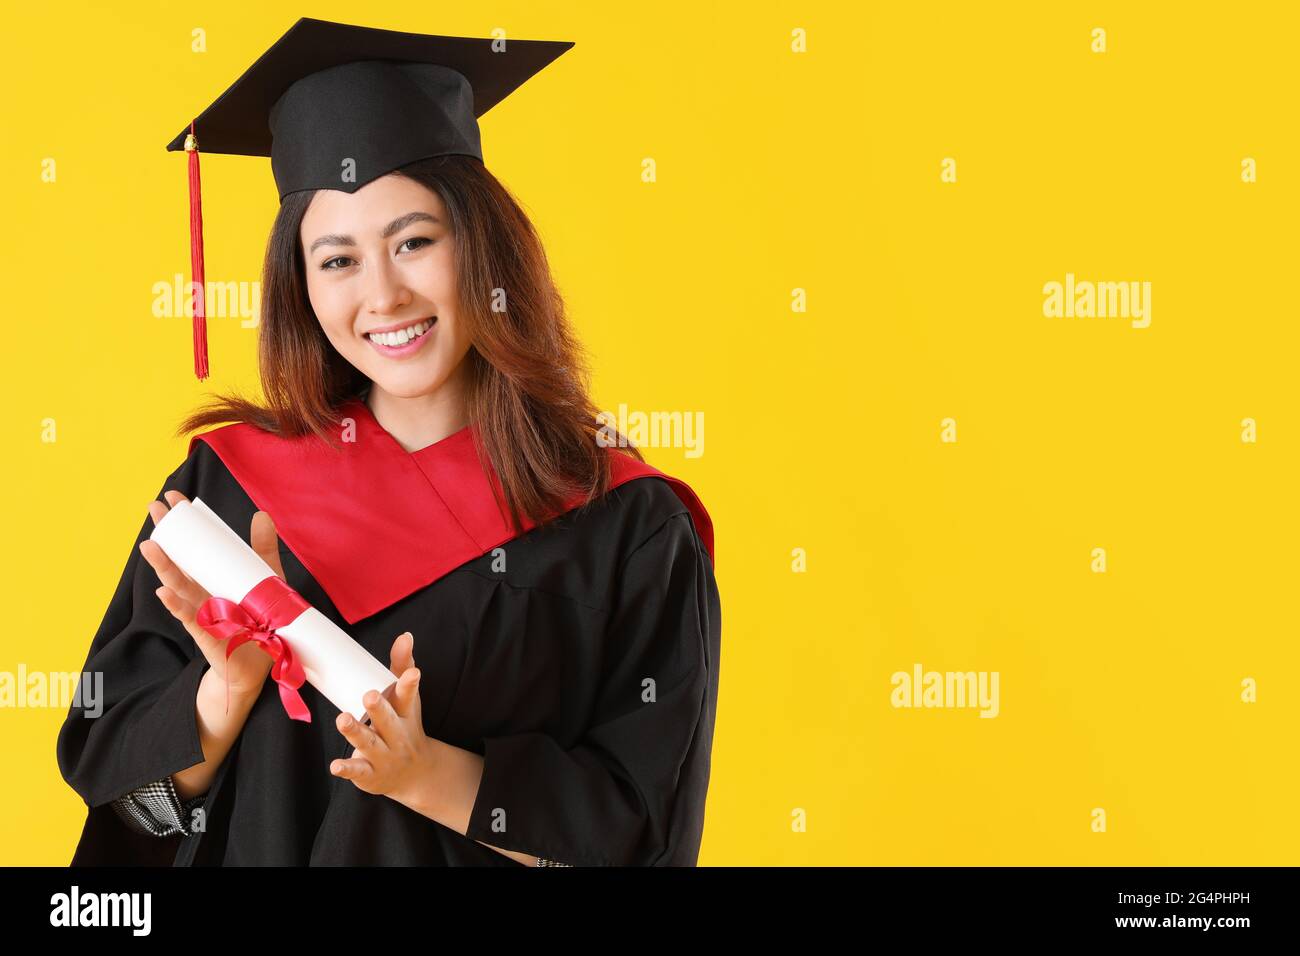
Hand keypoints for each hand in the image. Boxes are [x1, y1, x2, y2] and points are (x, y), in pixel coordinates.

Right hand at [139, 491, 281, 698]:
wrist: (260, 663)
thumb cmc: (258, 620)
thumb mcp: (265, 579)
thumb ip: (261, 549)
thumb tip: (260, 514)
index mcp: (214, 574)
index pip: (196, 544)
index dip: (184, 522)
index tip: (173, 497)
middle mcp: (203, 589)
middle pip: (181, 560)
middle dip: (166, 535)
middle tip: (153, 509)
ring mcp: (202, 610)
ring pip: (179, 586)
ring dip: (164, 567)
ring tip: (149, 546)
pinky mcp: (207, 632)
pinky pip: (189, 617)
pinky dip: (176, 605)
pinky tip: (163, 591)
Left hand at [331, 631, 436, 806]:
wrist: (415, 773)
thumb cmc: (405, 727)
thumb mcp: (407, 700)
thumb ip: (400, 666)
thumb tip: (405, 635)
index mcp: (406, 715)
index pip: (409, 697)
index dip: (409, 684)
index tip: (412, 673)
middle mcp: (397, 736)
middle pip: (388, 722)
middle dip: (380, 709)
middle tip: (370, 695)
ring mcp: (384, 756)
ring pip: (369, 743)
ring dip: (356, 732)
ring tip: (342, 719)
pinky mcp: (369, 774)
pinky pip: (358, 770)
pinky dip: (347, 768)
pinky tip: (335, 765)